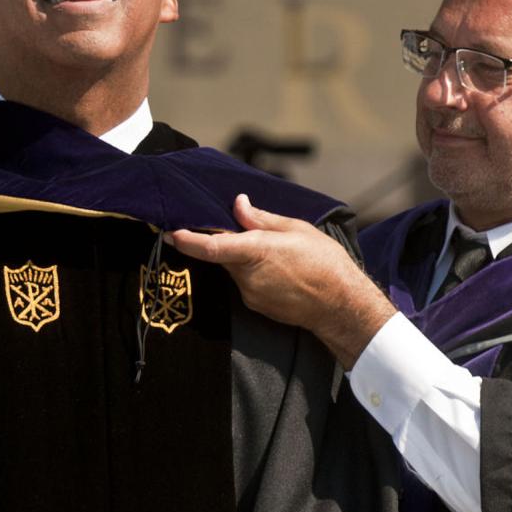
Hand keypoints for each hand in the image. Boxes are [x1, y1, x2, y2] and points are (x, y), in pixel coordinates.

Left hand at [167, 195, 394, 368]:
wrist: (341, 306)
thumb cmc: (325, 264)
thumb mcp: (297, 230)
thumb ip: (262, 218)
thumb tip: (239, 205)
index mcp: (256, 251)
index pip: (210, 247)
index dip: (186, 240)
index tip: (171, 232)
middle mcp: (247, 275)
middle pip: (222, 254)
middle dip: (227, 242)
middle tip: (246, 231)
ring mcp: (250, 294)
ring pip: (234, 269)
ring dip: (244, 258)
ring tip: (277, 253)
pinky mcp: (256, 306)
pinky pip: (245, 283)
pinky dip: (253, 272)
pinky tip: (279, 271)